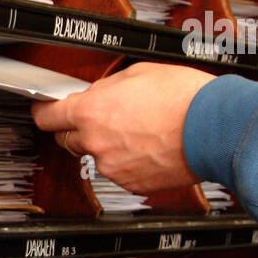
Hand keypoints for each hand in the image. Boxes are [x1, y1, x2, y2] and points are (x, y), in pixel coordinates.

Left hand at [31, 63, 216, 193]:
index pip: (46, 116)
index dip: (44, 112)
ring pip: (96, 156)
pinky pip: (119, 172)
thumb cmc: (183, 97)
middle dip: (76, 129)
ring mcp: (112, 167)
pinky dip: (128, 162)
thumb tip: (95, 94)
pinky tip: (148, 147)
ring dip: (107, 146)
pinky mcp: (131, 183)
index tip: (44, 110)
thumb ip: (106, 88)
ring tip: (137, 131)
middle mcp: (95, 142)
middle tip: (99, 118)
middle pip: (66, 140)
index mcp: (91, 112)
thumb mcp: (136, 73)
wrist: (214, 128)